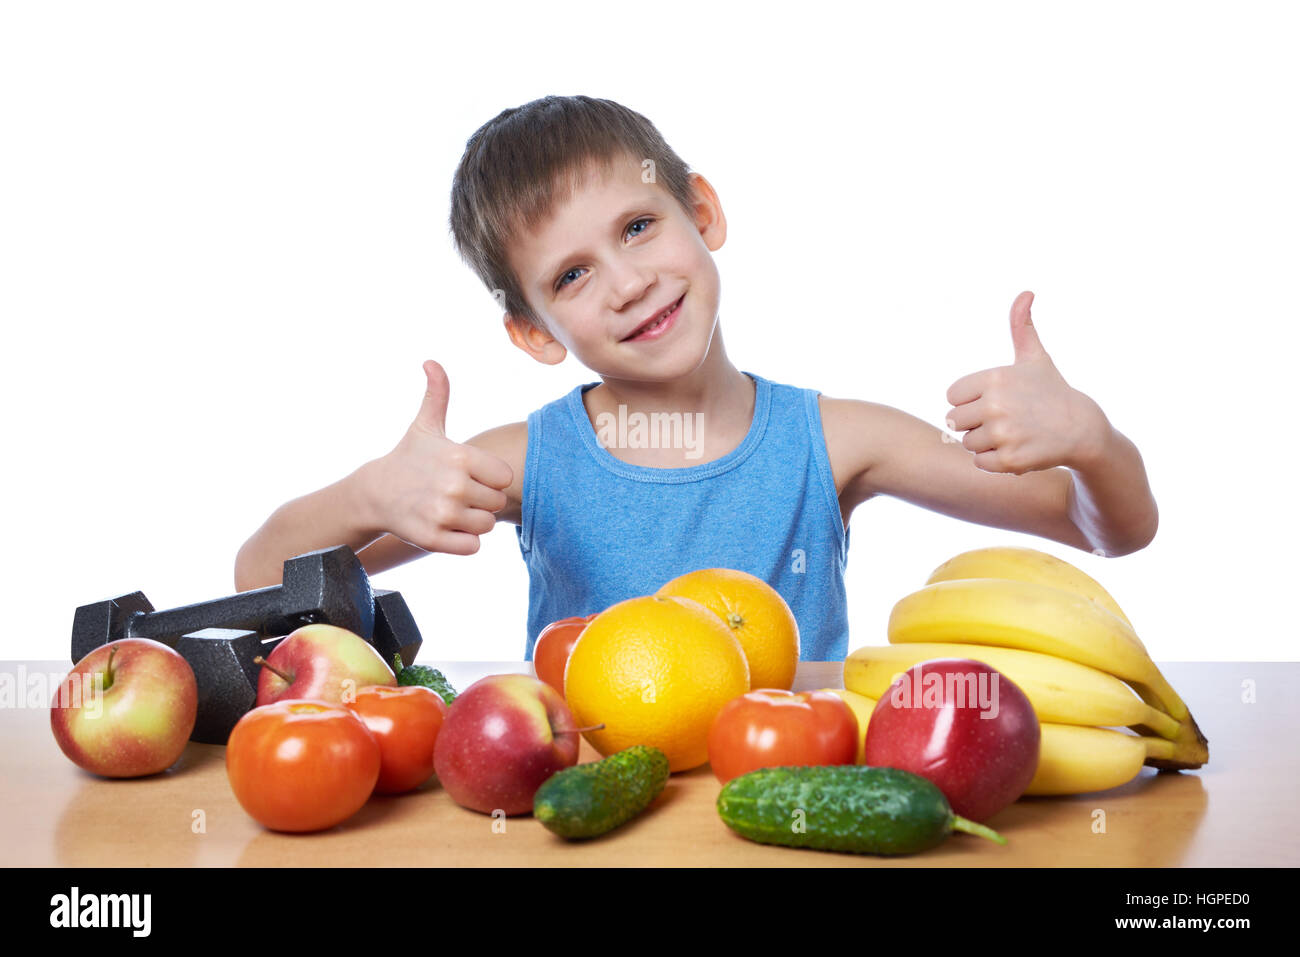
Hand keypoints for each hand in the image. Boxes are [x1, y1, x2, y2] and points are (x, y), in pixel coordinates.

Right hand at [362, 360, 513, 553]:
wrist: (374, 493)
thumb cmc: (408, 457)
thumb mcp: (425, 426)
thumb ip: (437, 394)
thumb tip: (431, 362)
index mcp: (461, 457)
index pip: (504, 477)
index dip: (490, 479)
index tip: (470, 476)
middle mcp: (454, 486)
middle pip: (496, 503)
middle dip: (481, 501)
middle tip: (458, 495)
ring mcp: (443, 515)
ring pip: (486, 526)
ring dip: (472, 522)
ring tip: (452, 511)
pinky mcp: (433, 540)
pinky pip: (472, 548)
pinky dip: (463, 542)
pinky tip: (447, 528)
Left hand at [943, 292, 1108, 473]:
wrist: (1083, 430)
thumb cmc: (1052, 393)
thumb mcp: (1035, 358)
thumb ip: (1022, 327)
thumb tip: (1025, 293)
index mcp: (993, 378)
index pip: (953, 397)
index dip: (971, 402)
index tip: (995, 402)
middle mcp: (995, 405)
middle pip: (956, 422)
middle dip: (976, 424)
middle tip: (1006, 421)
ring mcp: (1002, 434)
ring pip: (968, 444)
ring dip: (986, 443)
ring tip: (1014, 434)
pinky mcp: (1009, 460)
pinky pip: (981, 463)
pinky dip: (995, 461)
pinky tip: (1018, 449)